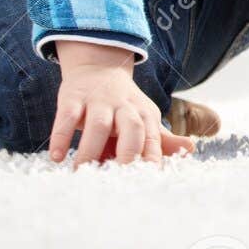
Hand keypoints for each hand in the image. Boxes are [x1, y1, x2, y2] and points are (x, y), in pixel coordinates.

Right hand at [49, 40, 195, 166]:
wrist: (98, 67)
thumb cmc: (123, 105)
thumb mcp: (144, 119)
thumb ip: (161, 139)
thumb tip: (191, 148)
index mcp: (145, 114)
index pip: (152, 139)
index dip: (150, 160)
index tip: (144, 181)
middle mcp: (125, 107)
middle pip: (132, 129)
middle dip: (127, 153)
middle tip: (115, 179)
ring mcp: (99, 101)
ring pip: (98, 125)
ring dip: (90, 150)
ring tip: (81, 172)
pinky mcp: (73, 98)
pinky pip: (67, 117)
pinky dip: (62, 136)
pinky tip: (57, 157)